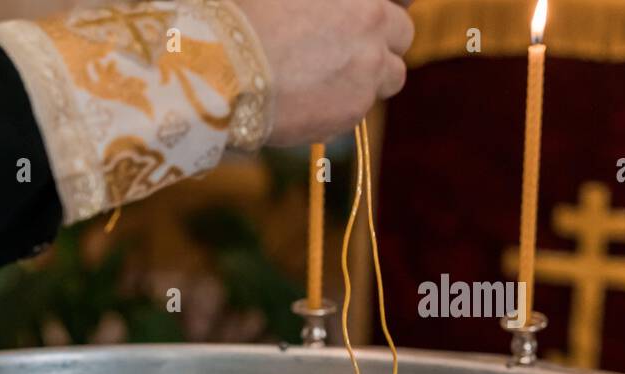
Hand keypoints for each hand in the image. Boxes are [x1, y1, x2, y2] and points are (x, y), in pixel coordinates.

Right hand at [238, 0, 414, 145]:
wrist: (222, 68)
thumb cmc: (244, 15)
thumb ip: (324, 2)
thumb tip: (325, 11)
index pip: (402, 0)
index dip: (384, 9)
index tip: (368, 18)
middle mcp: (375, 25)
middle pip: (403, 35)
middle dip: (381, 42)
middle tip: (347, 50)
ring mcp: (368, 70)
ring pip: (391, 77)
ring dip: (370, 77)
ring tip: (328, 80)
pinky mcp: (351, 111)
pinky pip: (360, 109)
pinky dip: (341, 106)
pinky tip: (307, 100)